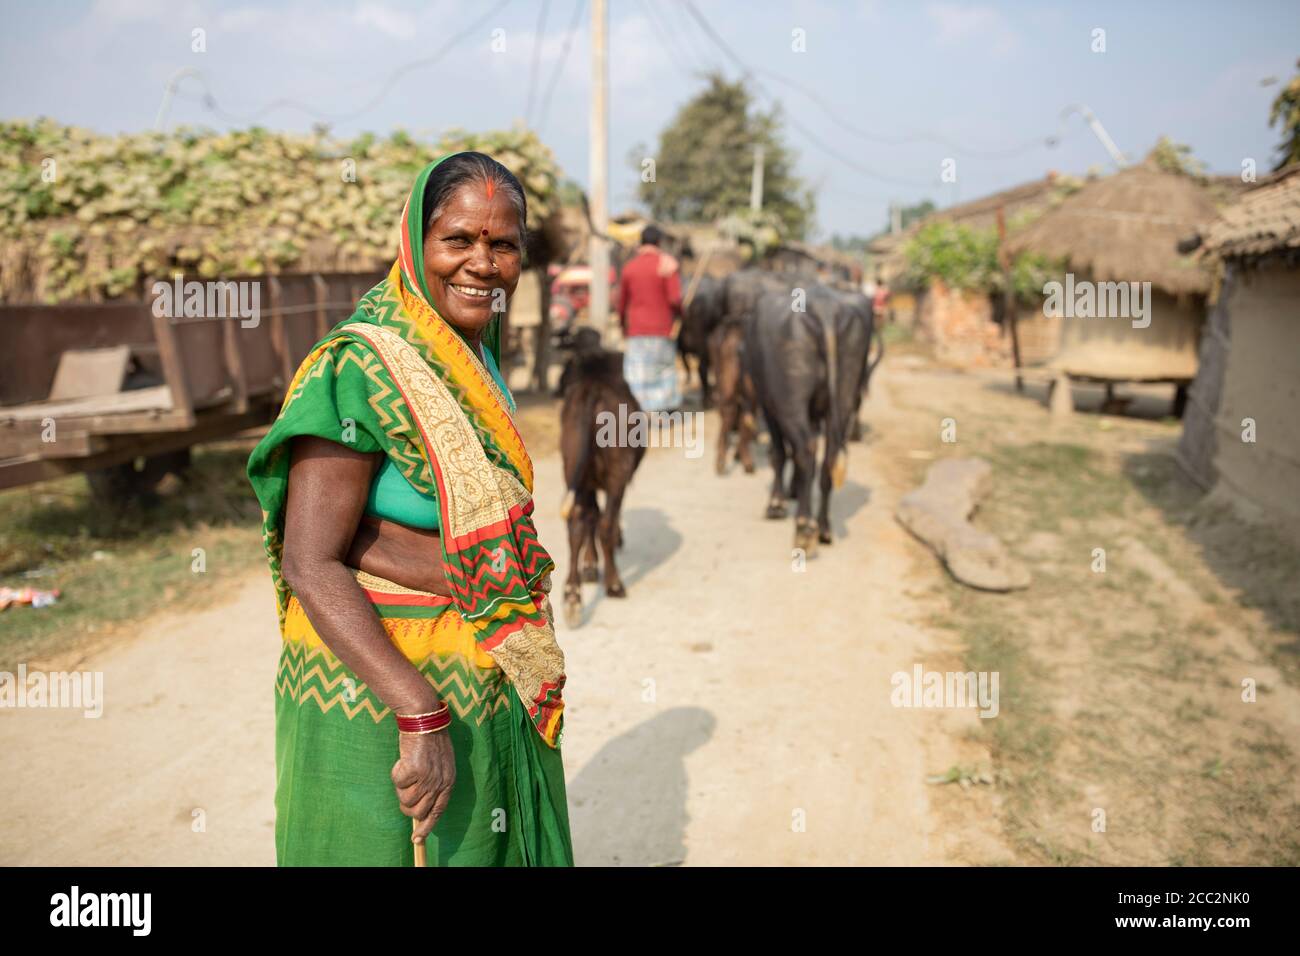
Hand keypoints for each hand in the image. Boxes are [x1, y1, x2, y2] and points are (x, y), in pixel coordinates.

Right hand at [391, 729, 455, 843]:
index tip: (417, 838)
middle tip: (405, 788)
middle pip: (417, 811)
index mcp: (448, 782)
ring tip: (407, 768)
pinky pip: (397, 782)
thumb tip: (420, 808)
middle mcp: (440, 783)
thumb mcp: (439, 765)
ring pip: (405, 799)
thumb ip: (434, 784)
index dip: (427, 826)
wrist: (424, 720)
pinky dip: (397, 772)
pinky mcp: (414, 770)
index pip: (438, 812)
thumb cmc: (428, 741)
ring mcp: (428, 778)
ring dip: (401, 786)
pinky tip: (404, 759)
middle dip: (406, 804)